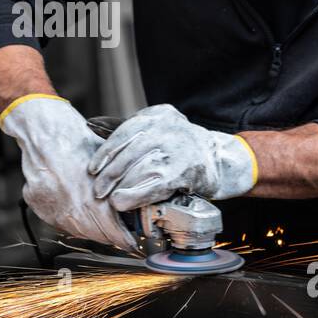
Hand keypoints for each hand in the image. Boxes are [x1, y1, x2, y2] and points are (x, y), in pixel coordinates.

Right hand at [0, 95, 137, 251]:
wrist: (46, 132)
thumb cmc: (78, 143)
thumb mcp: (107, 163)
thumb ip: (120, 187)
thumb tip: (135, 206)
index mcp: (91, 199)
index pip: (112, 231)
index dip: (124, 240)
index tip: (132, 245)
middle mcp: (71, 209)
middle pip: (95, 235)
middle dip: (110, 238)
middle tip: (121, 238)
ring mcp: (52, 209)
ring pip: (77, 231)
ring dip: (92, 231)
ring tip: (103, 227)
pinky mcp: (39, 206)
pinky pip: (59, 222)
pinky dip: (72, 221)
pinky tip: (80, 214)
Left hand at [88, 104, 256, 210]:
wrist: (224, 160)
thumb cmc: (185, 149)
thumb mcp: (163, 130)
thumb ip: (139, 133)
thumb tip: (96, 132)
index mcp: (160, 115)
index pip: (126, 131)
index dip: (106, 152)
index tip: (93, 168)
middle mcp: (169, 128)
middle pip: (130, 151)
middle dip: (110, 173)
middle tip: (98, 189)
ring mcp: (179, 149)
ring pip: (140, 168)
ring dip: (120, 186)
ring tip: (109, 197)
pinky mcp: (185, 171)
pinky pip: (154, 184)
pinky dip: (135, 195)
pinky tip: (123, 202)